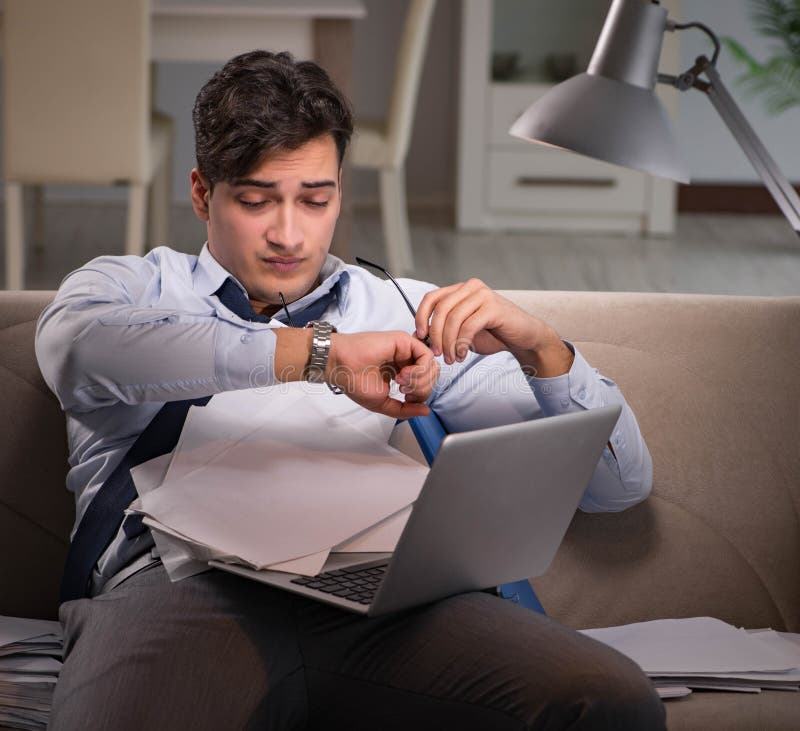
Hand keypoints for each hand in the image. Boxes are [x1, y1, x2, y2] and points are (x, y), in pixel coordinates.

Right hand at [327, 331, 438, 418]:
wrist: (342, 367)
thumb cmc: (354, 382)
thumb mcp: (384, 403)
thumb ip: (406, 409)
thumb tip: (426, 411)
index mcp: (401, 372)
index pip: (426, 384)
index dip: (421, 395)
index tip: (405, 398)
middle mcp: (405, 360)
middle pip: (432, 375)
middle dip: (422, 389)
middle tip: (404, 392)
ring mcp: (406, 350)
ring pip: (432, 366)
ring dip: (419, 380)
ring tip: (400, 383)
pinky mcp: (405, 341)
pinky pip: (427, 356)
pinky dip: (418, 370)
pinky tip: (402, 375)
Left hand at [414, 279, 572, 376]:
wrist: (524, 338)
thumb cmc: (493, 334)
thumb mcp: (462, 331)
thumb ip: (444, 329)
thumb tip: (420, 335)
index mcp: (460, 289)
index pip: (432, 298)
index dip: (421, 316)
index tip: (420, 336)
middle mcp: (470, 287)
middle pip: (441, 309)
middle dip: (435, 335)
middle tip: (436, 354)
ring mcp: (482, 295)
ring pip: (453, 319)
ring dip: (448, 343)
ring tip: (451, 358)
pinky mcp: (493, 307)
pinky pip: (468, 326)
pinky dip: (461, 344)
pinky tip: (462, 355)